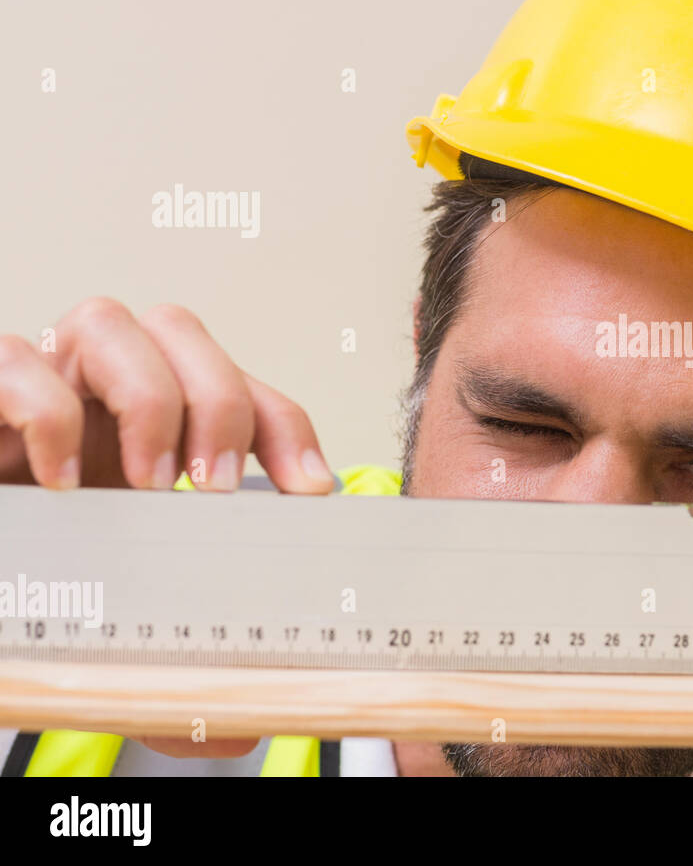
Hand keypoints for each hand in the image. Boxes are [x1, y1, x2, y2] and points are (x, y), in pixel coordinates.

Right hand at [0, 297, 336, 757]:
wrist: (0, 619)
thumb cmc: (45, 600)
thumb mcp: (125, 627)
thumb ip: (179, 665)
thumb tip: (251, 722)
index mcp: (153, 438)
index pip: (244, 394)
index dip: (286, 428)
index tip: (309, 493)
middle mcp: (98, 399)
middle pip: (181, 331)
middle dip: (219, 401)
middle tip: (213, 492)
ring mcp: (38, 389)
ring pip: (107, 322)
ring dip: (148, 397)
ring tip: (149, 481)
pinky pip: (12, 360)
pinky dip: (45, 411)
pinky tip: (66, 482)